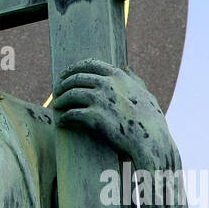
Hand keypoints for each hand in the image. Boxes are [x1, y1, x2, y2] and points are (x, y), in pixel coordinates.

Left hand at [52, 58, 175, 171]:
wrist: (151, 142)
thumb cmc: (152, 121)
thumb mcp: (146, 95)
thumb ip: (135, 80)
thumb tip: (128, 67)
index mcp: (118, 76)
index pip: (90, 65)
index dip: (74, 68)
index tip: (64, 74)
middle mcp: (107, 84)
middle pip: (76, 78)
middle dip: (64, 84)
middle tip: (57, 91)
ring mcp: (100, 99)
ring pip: (71, 94)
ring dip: (61, 100)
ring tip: (57, 106)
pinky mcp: (94, 117)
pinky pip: (72, 114)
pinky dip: (64, 118)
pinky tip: (62, 122)